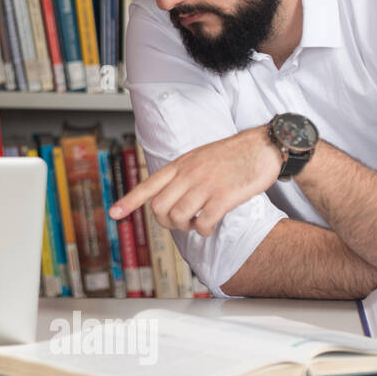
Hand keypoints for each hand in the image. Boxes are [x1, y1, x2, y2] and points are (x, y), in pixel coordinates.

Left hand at [110, 126, 282, 236]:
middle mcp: (188, 174)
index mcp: (180, 164)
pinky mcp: (224, 196)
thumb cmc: (231, 154)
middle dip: (166, 222)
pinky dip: (204, 230)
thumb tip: (168, 196)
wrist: (262, 145)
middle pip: (159, 208)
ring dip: (185, 227)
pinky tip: (210, 227)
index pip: (148, 185)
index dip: (129, 201)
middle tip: (180, 223)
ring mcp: (205, 185)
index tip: (113, 214)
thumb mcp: (198, 157)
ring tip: (198, 224)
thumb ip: (182, 174)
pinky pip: (204, 222)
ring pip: (178, 217)